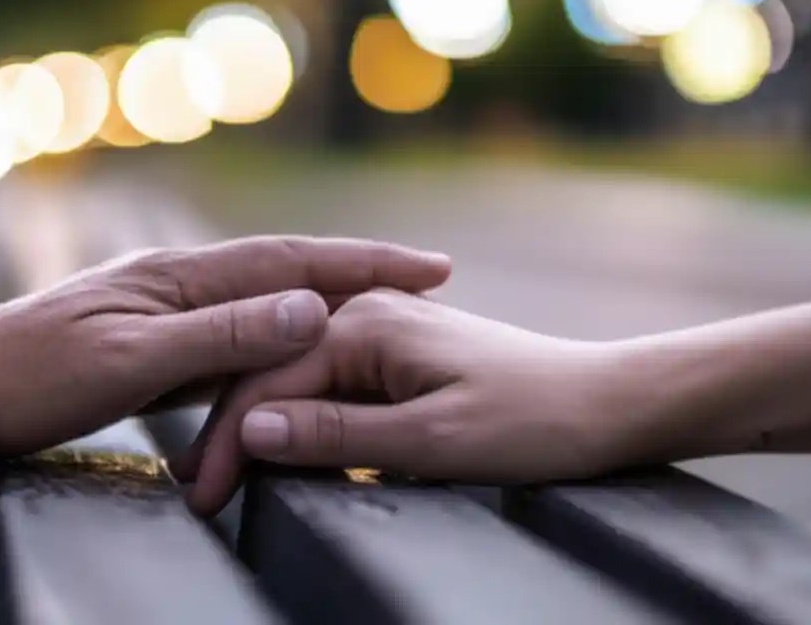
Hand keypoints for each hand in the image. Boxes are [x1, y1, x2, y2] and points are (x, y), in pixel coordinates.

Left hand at [0, 238, 450, 465]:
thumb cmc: (30, 378)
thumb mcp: (131, 360)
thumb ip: (222, 335)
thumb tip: (313, 308)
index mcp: (180, 276)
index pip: (293, 261)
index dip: (366, 264)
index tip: (431, 266)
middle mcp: (178, 281)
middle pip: (288, 269)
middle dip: (361, 271)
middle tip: (427, 279)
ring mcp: (163, 308)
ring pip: (265, 299)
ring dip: (328, 298)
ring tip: (382, 307)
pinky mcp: (149, 341)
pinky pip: (235, 333)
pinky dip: (281, 336)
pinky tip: (292, 348)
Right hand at [183, 289, 637, 514]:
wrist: (608, 404)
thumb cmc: (532, 421)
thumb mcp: (430, 439)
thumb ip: (335, 435)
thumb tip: (250, 430)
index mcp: (366, 323)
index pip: (269, 382)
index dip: (231, 442)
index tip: (205, 497)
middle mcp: (368, 314)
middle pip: (275, 375)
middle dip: (235, 433)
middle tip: (202, 494)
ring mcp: (386, 332)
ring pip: (300, 381)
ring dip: (265, 428)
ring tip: (229, 479)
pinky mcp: (401, 356)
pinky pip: (334, 386)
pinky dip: (306, 422)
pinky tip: (286, 453)